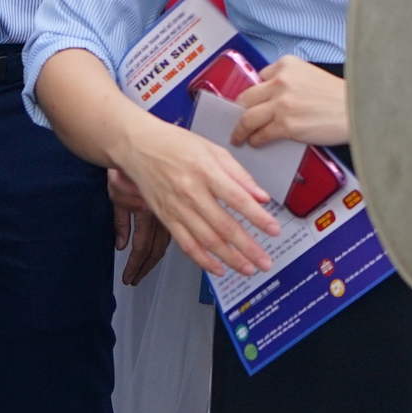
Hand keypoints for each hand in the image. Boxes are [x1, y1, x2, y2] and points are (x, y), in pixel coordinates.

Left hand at [110, 168, 172, 286]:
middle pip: (155, 250)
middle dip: (144, 267)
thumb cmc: (128, 164)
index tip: (129, 278)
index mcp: (147, 210)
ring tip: (143, 270)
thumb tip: (121, 244)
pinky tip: (163, 249)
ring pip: (167, 241)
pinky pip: (175, 229)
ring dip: (154, 259)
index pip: (142, 247)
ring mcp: (174, 208)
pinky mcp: (179, 204)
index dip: (136, 265)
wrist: (143, 140)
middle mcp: (163, 213)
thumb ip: (120, 220)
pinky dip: (171, 242)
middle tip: (135, 279)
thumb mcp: (116, 191)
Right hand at [112, 115, 278, 278]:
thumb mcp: (212, 149)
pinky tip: (218, 268)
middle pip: (224, 225)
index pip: (238, 199)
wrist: (138, 145)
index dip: (258, 217)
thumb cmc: (175, 143)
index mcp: (205, 170)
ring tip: (248, 269)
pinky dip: (202, 260)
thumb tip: (261, 196)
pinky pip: (186, 244)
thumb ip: (238, 174)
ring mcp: (176, 207)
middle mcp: (190, 191)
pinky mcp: (165, 217)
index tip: (274, 230)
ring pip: (206, 240)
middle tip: (265, 261)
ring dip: (229, 258)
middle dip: (248, 247)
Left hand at [231, 58, 348, 148]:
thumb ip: (288, 81)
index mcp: (286, 65)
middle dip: (240, 111)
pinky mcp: (286, 125)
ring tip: (238, 137)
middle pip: (246, 97)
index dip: (254, 94)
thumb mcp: (310, 75)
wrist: (358, 111)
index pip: (259, 78)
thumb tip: (270, 97)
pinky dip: (255, 140)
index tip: (250, 102)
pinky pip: (261, 135)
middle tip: (237, 120)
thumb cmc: (339, 97)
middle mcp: (280, 81)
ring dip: (240, 130)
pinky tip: (255, 142)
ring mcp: (281, 103)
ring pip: (248, 118)